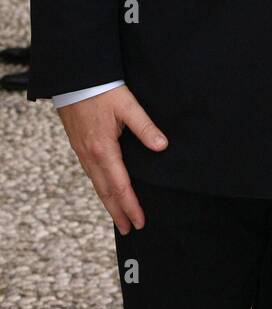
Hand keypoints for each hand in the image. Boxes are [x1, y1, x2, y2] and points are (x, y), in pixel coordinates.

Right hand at [56, 86, 168, 233]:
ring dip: (108, 202)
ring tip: (118, 216)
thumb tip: (162, 146)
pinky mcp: (79, 146)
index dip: (131, 205)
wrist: (73, 78)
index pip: (120, 185)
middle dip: (118, 212)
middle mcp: (90, 155)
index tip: (139, 221)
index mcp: (103, 149)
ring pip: (96, 184)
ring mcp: (82, 152)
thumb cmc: (100, 90)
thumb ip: (145, 127)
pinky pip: (90, 174)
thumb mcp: (127, 105)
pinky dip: (100, 187)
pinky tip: (105, 189)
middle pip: (105, 191)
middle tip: (128, 229)